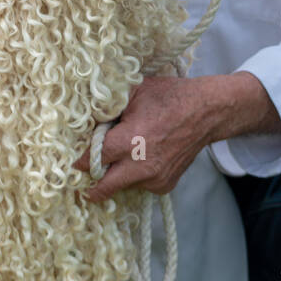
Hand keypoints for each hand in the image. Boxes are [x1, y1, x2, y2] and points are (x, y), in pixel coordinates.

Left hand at [75, 71, 280, 203]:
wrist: (206, 112)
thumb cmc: (169, 97)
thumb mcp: (134, 92)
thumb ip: (109, 107)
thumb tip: (87, 118)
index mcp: (130, 141)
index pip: (95, 158)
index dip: (82, 161)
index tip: (74, 164)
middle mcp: (142, 165)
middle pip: (105, 186)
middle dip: (93, 187)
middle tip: (84, 186)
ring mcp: (155, 178)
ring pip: (124, 186)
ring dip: (118, 177)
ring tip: (123, 159)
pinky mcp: (165, 184)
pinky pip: (142, 185)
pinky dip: (138, 176)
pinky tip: (143, 159)